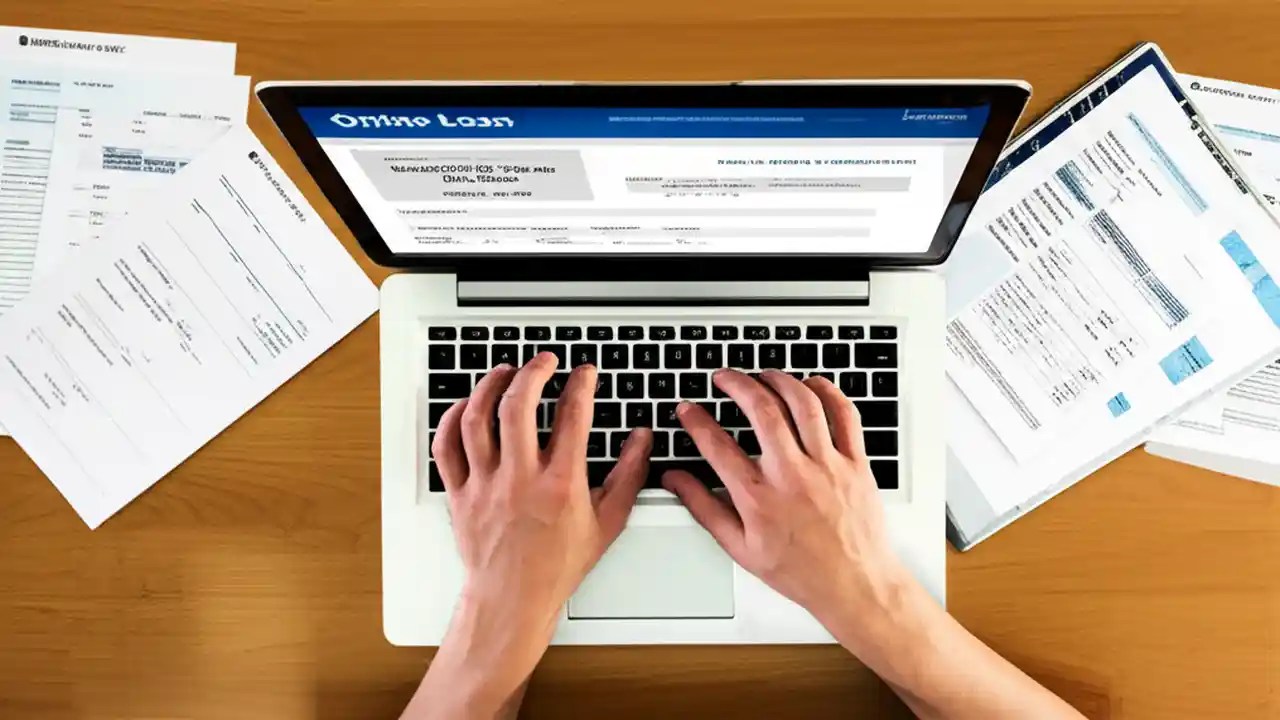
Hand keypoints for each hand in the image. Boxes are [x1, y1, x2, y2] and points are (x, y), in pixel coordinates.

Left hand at [432, 353, 651, 641]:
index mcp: (560, 485)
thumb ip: (629, 475)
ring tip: (505, 372)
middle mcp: (520, 481)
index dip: (581, 384)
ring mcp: (485, 486)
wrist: (513, 601)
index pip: (572, 416)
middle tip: (543, 361)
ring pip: (478, 419)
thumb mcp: (608, 522)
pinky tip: (468, 404)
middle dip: (533, 372)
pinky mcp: (460, 495)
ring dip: (491, 386)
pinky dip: (454, 418)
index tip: (584, 373)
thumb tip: (641, 438)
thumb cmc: (558, 567)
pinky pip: (446, 446)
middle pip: (518, 407)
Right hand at [662, 369, 912, 633]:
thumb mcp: (740, 548)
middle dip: (736, 384)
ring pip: (803, 404)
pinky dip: (827, 392)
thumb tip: (676, 481)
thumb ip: (704, 508)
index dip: (696, 420)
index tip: (688, 409)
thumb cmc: (801, 571)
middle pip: (761, 410)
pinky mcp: (856, 464)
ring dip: (779, 380)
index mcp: (759, 498)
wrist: (855, 585)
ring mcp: (827, 466)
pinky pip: (844, 415)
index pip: (717, 445)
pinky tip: (811, 385)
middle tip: (724, 377)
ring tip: (763, 375)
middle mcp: (792, 476)